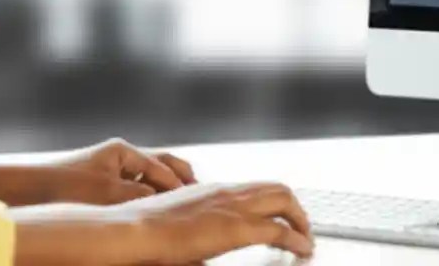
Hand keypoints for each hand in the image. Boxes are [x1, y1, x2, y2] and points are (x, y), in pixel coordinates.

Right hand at [12, 182, 313, 264]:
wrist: (131, 230)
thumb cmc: (144, 232)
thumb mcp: (177, 225)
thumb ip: (198, 233)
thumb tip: (204, 252)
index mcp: (212, 190)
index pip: (255, 187)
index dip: (276, 201)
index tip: (284, 217)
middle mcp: (226, 192)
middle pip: (277, 188)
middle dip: (296, 208)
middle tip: (303, 228)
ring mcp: (232, 206)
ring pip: (283, 199)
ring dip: (300, 219)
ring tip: (306, 239)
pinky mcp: (234, 227)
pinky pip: (278, 229)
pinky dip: (297, 238)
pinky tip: (303, 250)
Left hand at [48, 138, 196, 202]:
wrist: (31, 189)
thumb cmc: (66, 186)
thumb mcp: (107, 192)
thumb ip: (140, 194)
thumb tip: (168, 200)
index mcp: (124, 151)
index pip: (163, 167)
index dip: (180, 184)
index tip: (199, 199)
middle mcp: (122, 157)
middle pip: (163, 164)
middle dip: (182, 179)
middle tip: (201, 195)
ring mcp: (114, 170)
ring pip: (151, 177)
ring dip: (166, 189)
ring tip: (183, 204)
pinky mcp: (106, 185)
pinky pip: (137, 188)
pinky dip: (151, 196)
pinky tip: (155, 211)